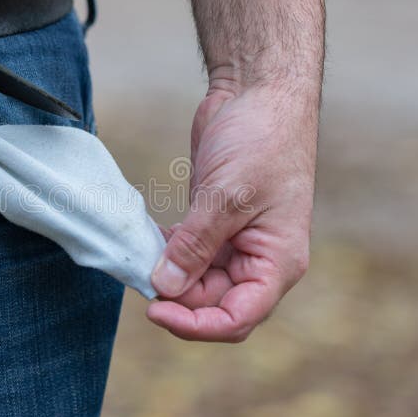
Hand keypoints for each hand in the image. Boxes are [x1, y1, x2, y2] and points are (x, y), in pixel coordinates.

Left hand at [147, 73, 318, 341]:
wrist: (260, 91)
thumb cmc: (262, 139)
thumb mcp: (227, 196)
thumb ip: (195, 245)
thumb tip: (165, 288)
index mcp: (277, 262)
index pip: (237, 318)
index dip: (196, 325)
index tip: (156, 310)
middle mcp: (259, 259)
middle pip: (213, 303)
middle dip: (176, 295)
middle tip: (140, 273)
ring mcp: (236, 241)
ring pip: (197, 280)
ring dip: (168, 274)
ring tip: (140, 255)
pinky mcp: (215, 222)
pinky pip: (188, 253)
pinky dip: (166, 251)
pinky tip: (146, 239)